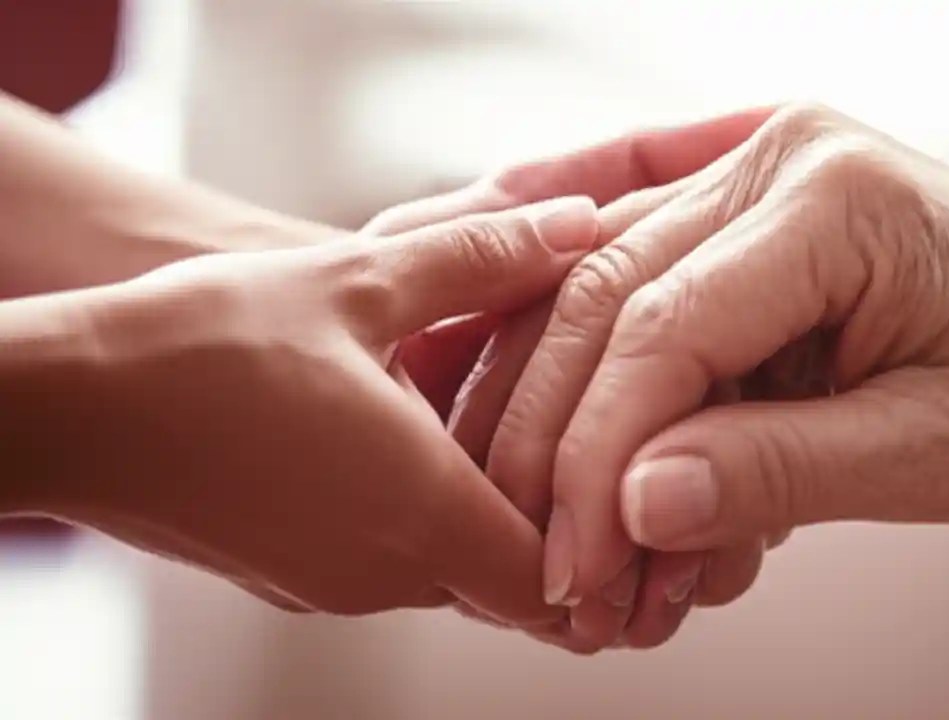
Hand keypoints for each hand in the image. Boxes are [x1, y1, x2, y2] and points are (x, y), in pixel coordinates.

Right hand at [11, 197, 597, 619]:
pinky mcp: (292, 577)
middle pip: (512, 583)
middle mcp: (386, 571)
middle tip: (599, 458)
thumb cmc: (205, 341)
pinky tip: (421, 446)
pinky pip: (393, 566)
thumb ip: (482, 260)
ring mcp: (333, 584)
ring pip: (454, 575)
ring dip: (491, 522)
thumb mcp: (359, 281)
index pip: (557, 583)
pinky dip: (428, 524)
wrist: (68, 404)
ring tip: (523, 439)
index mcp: (421, 511)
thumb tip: (580, 223)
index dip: (608, 553)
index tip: (635, 502)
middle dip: (560, 533)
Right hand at [473, 104, 948, 644]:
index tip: (577, 567)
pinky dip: (612, 391)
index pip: (662, 331)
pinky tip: (597, 464)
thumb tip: (633, 507)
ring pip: (600, 302)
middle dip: (563, 452)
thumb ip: (780, 472)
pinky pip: (639, 294)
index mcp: (835, 195)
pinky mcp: (748, 222)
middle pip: (601, 304)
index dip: (598, 461)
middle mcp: (778, 161)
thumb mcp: (940, 451)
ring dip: (577, 433)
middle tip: (554, 573)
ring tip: (593, 554)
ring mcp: (755, 179)